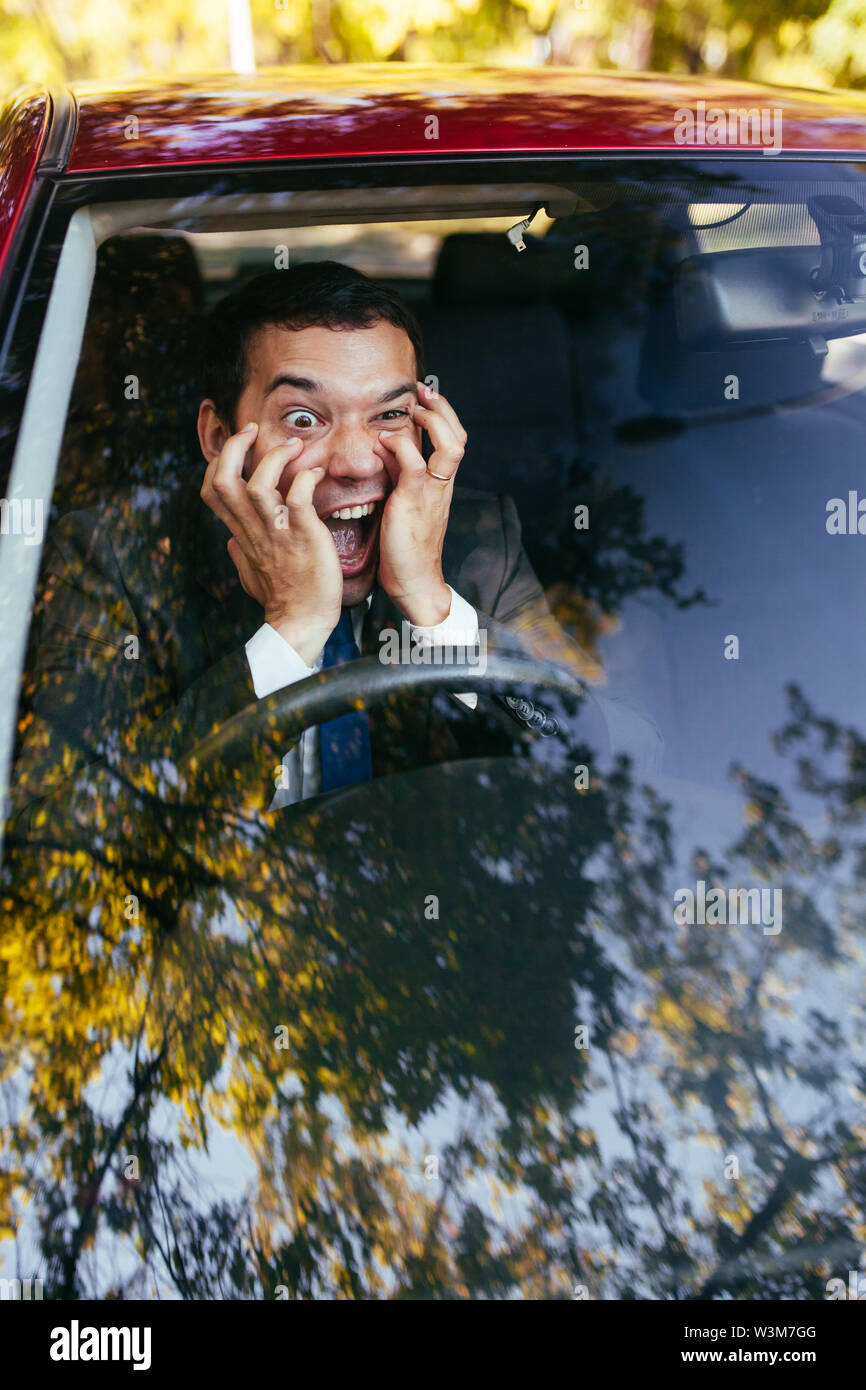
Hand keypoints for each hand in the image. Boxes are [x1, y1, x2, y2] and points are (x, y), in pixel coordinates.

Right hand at [200, 422, 341, 665]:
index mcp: (240, 533)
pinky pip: (297, 497)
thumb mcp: (249, 572)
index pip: (212, 490)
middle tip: (255, 431)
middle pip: (223, 479)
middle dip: (235, 447)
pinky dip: (306, 477)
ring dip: (275, 456)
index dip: (218, 462)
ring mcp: (277, 531)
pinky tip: (316, 472)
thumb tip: (230, 542)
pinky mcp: (303, 536)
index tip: (238, 446)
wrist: (302, 621)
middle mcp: (253, 528)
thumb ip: (239, 552)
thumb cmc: (281, 597)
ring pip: (258, 483)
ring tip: (294, 445)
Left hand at [376, 382, 466, 625]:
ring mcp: (432, 493)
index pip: (454, 441)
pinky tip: (385, 440)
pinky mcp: (414, 502)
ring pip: (450, 445)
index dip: (443, 416)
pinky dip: (400, 446)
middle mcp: (443, 485)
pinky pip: (414, 465)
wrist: (415, 581)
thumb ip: (397, 475)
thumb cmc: (404, 548)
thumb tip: (383, 448)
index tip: (424, 399)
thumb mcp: (402, 504)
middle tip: (422, 392)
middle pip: (459, 436)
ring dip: (433, 419)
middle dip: (443, 408)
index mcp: (442, 485)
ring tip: (415, 407)